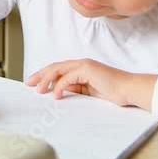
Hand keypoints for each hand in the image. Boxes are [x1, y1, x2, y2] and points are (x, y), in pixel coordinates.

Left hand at [26, 59, 155, 108]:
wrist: (129, 90)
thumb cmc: (114, 92)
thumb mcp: (90, 92)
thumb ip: (76, 88)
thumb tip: (60, 90)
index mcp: (82, 68)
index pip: (59, 70)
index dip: (45, 75)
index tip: (34, 83)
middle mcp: (81, 64)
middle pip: (55, 67)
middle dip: (40, 75)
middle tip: (28, 83)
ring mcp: (85, 65)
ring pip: (59, 70)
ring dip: (46, 79)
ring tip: (39, 90)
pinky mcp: (88, 69)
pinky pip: (69, 77)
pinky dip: (60, 86)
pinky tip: (55, 94)